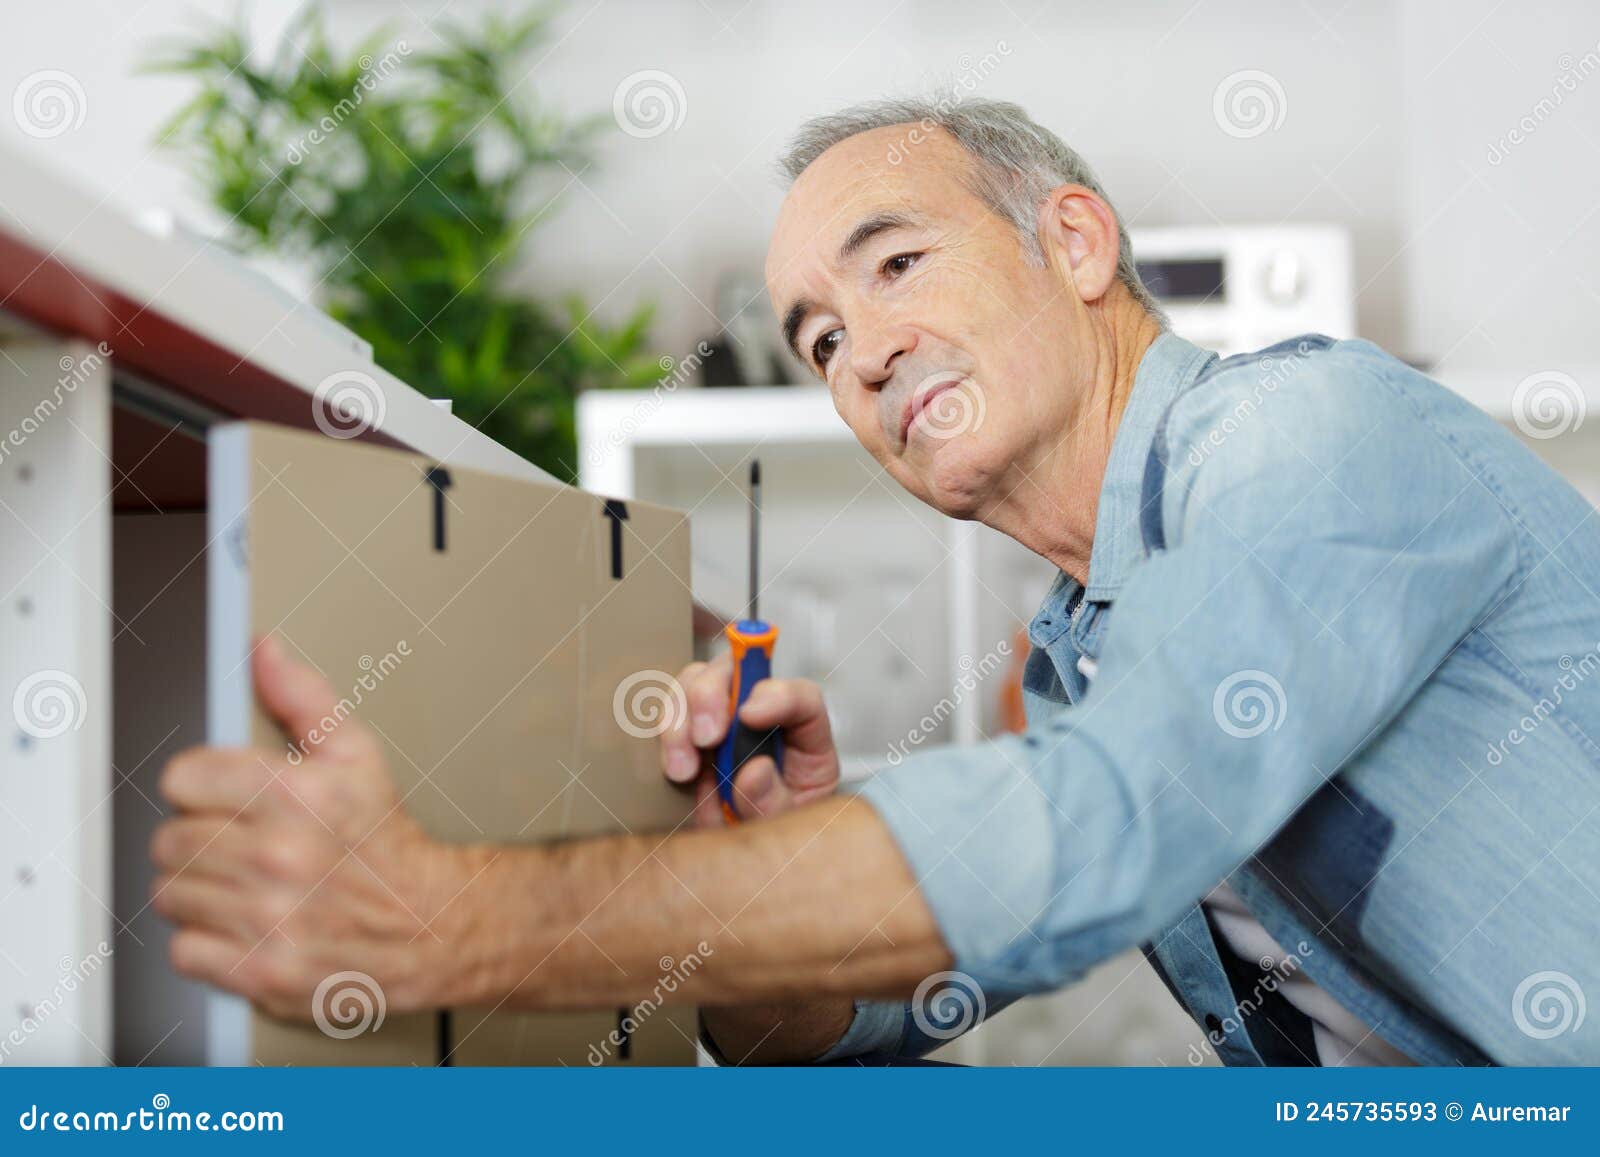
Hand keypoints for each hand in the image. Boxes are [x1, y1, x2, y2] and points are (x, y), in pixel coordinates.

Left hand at [149, 635, 466, 1020]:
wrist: (431, 925)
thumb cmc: (387, 842)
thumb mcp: (357, 756)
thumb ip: (304, 699)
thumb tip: (264, 652)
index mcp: (296, 795)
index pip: (181, 778)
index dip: (200, 786)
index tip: (221, 797)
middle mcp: (279, 856)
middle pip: (168, 840)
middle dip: (197, 839)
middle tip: (235, 844)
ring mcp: (268, 917)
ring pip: (169, 894)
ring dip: (197, 891)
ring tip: (240, 883)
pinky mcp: (261, 970)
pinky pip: (183, 950)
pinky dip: (205, 943)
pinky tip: (241, 924)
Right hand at [658, 654, 839, 825]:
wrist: (756, 856)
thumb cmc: (783, 829)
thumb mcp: (791, 823)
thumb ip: (774, 801)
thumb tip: (752, 771)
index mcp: (804, 736)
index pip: (800, 696)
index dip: (776, 695)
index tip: (750, 715)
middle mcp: (761, 717)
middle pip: (735, 671)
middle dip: (711, 695)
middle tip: (705, 739)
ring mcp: (722, 722)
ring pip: (693, 684)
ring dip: (681, 719)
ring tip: (683, 769)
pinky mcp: (690, 737)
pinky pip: (669, 716)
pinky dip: (666, 737)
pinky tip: (676, 771)